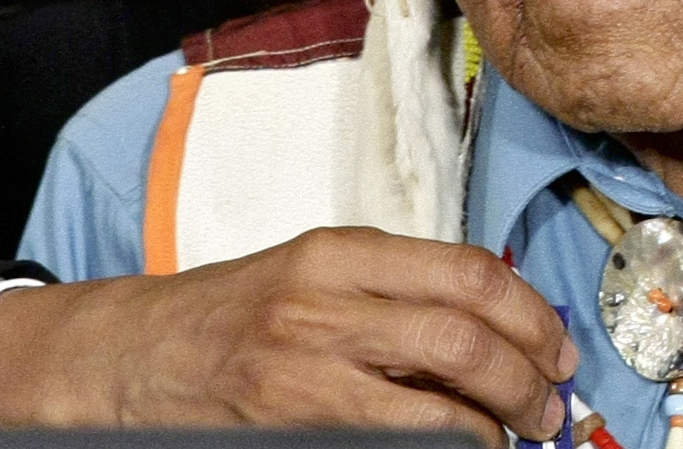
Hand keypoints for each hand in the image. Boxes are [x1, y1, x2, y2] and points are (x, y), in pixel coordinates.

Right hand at [0, 226, 577, 442]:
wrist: (125, 358)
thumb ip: (391, 291)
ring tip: (515, 438)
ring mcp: (304, 372)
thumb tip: (492, 325)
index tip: (558, 346)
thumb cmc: (226, 317)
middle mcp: (326, 303)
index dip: (530, 313)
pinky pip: (390, 442)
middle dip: (527, 377)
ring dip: (494, 426)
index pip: (467, 271)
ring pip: (437, 399)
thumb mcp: (311, 276)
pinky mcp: (287, 427)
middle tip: (551, 406)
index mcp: (340, 252)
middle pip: (464, 334)